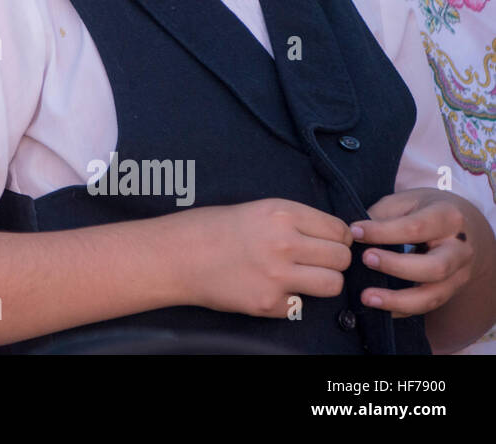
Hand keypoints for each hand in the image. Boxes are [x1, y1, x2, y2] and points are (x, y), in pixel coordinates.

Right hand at [177, 198, 351, 317]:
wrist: (174, 256)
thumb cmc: (208, 229)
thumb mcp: (255, 210)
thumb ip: (292, 221)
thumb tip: (327, 236)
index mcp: (281, 213)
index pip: (339, 229)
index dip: (337, 238)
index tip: (327, 244)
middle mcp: (284, 242)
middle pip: (342, 257)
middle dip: (333, 261)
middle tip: (315, 263)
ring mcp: (278, 275)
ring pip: (333, 284)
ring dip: (321, 283)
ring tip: (302, 279)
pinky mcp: (268, 303)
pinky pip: (300, 306)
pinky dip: (290, 301)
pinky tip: (269, 290)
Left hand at [352, 188, 474, 316]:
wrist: (464, 229)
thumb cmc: (426, 210)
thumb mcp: (408, 201)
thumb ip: (384, 215)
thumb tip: (354, 232)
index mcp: (448, 219)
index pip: (416, 228)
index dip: (383, 232)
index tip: (355, 232)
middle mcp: (459, 250)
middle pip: (434, 267)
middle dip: (396, 266)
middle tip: (365, 259)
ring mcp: (458, 275)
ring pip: (433, 295)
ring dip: (397, 299)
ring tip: (366, 296)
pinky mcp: (449, 293)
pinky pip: (426, 307)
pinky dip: (400, 309)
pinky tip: (377, 307)